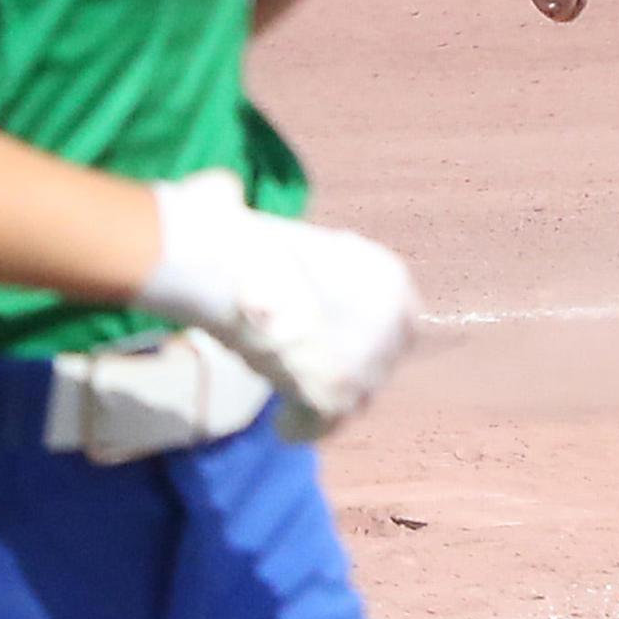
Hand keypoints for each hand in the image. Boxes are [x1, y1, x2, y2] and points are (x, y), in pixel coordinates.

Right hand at [132, 171, 418, 437]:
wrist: (231, 267)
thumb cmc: (240, 239)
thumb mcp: (273, 228)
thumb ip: (275, 233)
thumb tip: (223, 190)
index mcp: (388, 277)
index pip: (396, 320)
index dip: (366, 336)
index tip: (332, 346)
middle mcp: (393, 318)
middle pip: (381, 361)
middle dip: (352, 371)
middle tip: (313, 378)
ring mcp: (367, 358)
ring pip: (357, 397)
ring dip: (330, 402)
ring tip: (297, 404)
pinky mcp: (335, 393)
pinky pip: (323, 424)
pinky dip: (303, 428)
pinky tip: (283, 426)